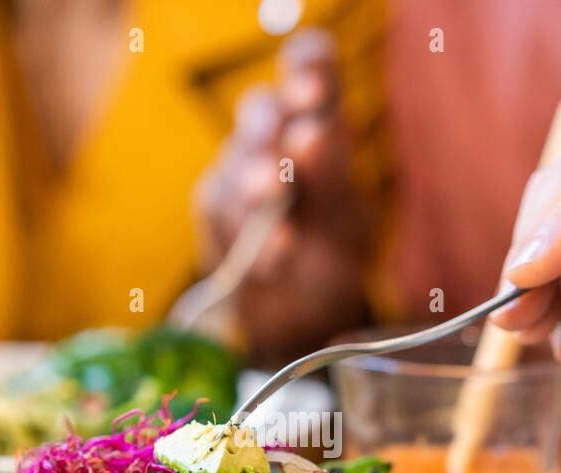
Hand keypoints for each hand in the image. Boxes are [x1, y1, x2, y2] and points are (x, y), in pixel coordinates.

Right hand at [194, 29, 371, 362]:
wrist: (305, 319)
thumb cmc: (333, 256)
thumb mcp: (347, 217)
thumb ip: (330, 173)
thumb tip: (309, 130)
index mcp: (318, 123)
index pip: (308, 67)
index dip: (306, 66)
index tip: (314, 89)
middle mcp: (274, 139)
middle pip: (261, 108)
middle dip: (273, 123)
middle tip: (295, 142)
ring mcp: (238, 172)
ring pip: (237, 160)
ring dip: (259, 184)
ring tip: (280, 211)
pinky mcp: (214, 211)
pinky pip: (220, 210)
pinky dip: (248, 235)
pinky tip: (276, 260)